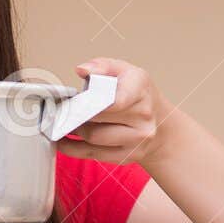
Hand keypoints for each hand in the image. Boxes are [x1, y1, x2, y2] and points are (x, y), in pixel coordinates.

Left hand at [54, 57, 172, 166]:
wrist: (160, 122)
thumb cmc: (137, 94)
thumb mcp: (124, 71)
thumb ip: (102, 66)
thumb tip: (82, 69)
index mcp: (140, 89)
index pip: (115, 100)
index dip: (91, 102)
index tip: (74, 101)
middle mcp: (143, 116)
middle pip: (98, 119)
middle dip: (76, 115)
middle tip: (63, 111)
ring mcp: (138, 139)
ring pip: (94, 138)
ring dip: (76, 131)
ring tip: (66, 123)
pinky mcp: (128, 156)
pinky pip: (95, 155)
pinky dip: (74, 149)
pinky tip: (65, 141)